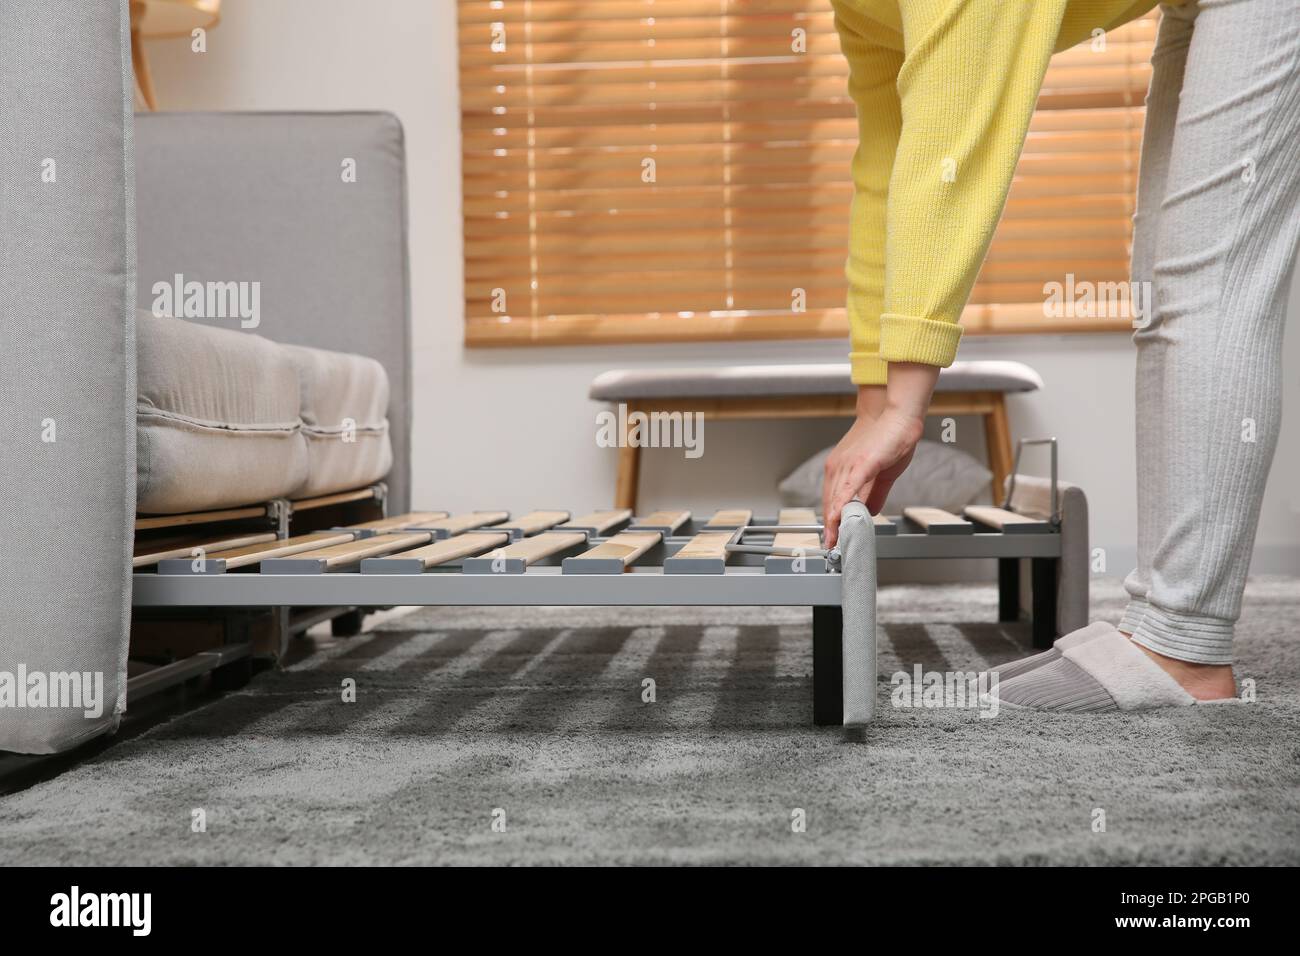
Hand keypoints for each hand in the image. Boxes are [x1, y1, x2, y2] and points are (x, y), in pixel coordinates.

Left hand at [822, 406, 924, 548]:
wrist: (896, 415)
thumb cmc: (889, 440)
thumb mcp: (881, 475)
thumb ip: (874, 495)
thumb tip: (870, 512)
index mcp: (840, 469)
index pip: (831, 500)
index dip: (830, 521)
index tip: (831, 538)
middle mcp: (838, 467)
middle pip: (830, 503)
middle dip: (829, 527)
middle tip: (830, 546)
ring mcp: (848, 465)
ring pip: (836, 499)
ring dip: (834, 522)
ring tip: (834, 541)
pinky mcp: (861, 464)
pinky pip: (848, 489)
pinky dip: (842, 505)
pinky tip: (839, 519)